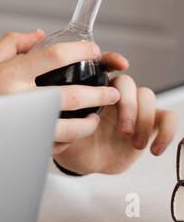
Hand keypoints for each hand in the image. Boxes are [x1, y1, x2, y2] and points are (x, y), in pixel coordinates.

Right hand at [0, 30, 122, 148]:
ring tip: (94, 119)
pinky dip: (66, 141)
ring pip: (69, 127)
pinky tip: (68, 135)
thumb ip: (10, 45)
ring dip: (88, 123)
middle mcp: (16, 100)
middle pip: (71, 96)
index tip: (94, 53)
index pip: (53, 57)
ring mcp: (20, 126)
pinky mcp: (21, 147)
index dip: (81, 52)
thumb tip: (38, 35)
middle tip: (112, 92)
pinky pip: (54, 145)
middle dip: (99, 94)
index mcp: (7, 75)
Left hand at [52, 53, 178, 174]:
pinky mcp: (150, 123)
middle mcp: (113, 94)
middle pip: (127, 83)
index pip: (103, 65)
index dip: (112, 59)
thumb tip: (54, 116)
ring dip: (144, 119)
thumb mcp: (58, 130)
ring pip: (148, 96)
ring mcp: (133, 107)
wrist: (83, 162)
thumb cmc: (70, 141)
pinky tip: (154, 149)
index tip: (121, 64)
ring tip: (133, 142)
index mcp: (90, 89)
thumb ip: (58, 120)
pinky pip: (168, 119)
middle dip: (127, 104)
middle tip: (122, 129)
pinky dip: (167, 133)